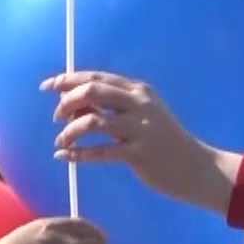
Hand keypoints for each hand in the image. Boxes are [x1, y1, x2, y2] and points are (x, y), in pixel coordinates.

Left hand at [41, 71, 242, 215]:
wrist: (196, 167)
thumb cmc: (163, 140)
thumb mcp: (142, 115)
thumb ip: (112, 107)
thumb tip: (73, 106)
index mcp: (138, 90)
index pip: (96, 77)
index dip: (67, 79)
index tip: (47, 86)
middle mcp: (139, 104)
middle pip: (92, 91)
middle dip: (66, 101)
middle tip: (56, 116)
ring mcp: (140, 128)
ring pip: (92, 121)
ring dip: (69, 132)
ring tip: (61, 142)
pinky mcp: (139, 153)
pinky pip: (100, 152)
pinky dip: (78, 154)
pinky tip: (66, 157)